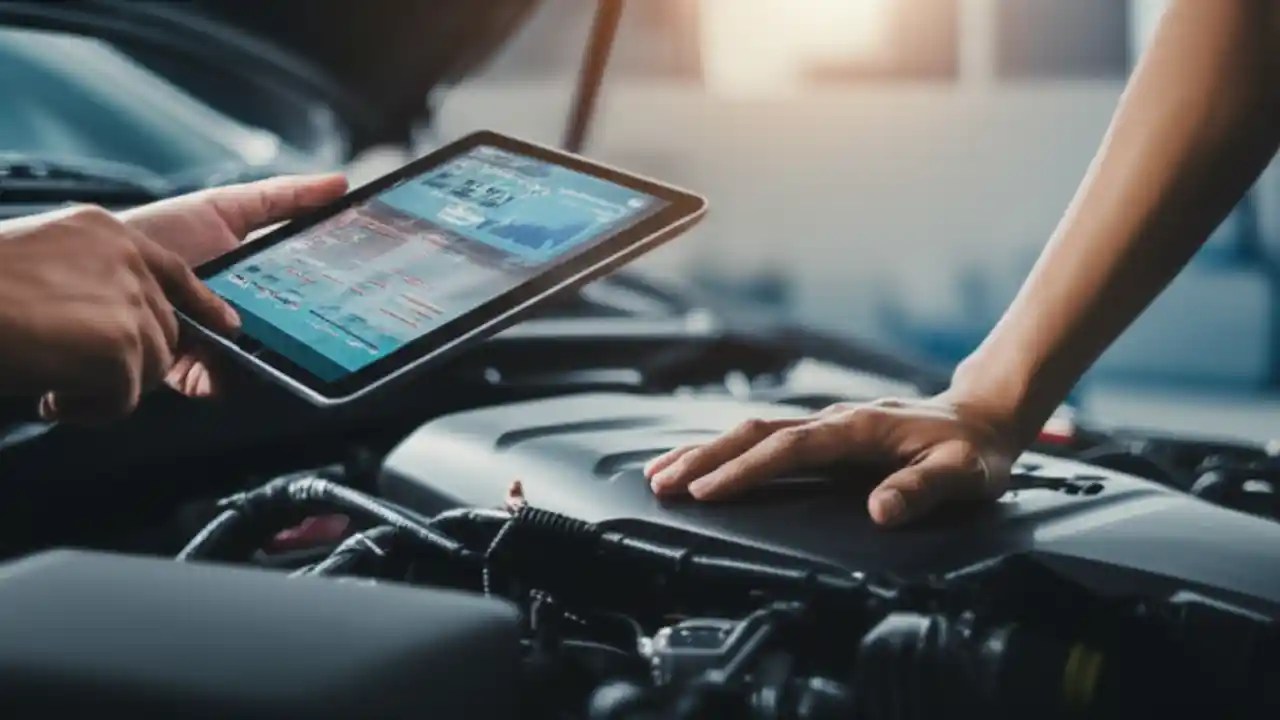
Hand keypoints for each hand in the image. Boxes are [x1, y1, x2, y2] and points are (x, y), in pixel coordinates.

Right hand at [0, 205, 238, 422]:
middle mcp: (126, 261)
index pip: (174, 270)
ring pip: (149, 369)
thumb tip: (121, 328)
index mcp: (104, 232)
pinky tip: (51, 397)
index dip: (202, 303)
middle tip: (69, 369)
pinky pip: (126, 398)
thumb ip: (91, 281)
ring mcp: (129, 302)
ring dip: (105, 388)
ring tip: (51, 380)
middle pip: (162, 332)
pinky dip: (91, 409)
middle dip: (125, 362)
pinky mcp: (122, 345)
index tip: (225, 326)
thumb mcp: (42, 263)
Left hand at [120, 173, 347, 396]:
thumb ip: (283, 198)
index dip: (325, 296)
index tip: (346, 293)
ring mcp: (216, 346)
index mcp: (256, 282)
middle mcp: (240, 317)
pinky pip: (216, 385)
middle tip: (304, 327)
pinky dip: (217, 379)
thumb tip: (342, 184)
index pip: (302, 295)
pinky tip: (210, 361)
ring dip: (256, 361)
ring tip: (245, 342)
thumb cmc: (158, 232)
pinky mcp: (186, 370)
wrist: (94, 264)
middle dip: (298, 337)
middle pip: (285, 336)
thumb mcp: (223, 207)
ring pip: (255, 364)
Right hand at [644, 395, 1019, 526]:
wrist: (980, 418)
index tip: (705, 491)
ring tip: (660, 474)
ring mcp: (822, 424)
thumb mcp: (963, 475)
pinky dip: (725, 450)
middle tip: (660, 483)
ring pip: (751, 431)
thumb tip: (880, 511)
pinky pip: (763, 439)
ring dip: (704, 451)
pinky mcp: (820, 434)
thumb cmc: (972, 452)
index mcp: (858, 429)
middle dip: (704, 457)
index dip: (745, 469)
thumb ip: (923, 490)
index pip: (789, 448)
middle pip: (754, 433)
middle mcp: (832, 420)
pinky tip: (701, 465)